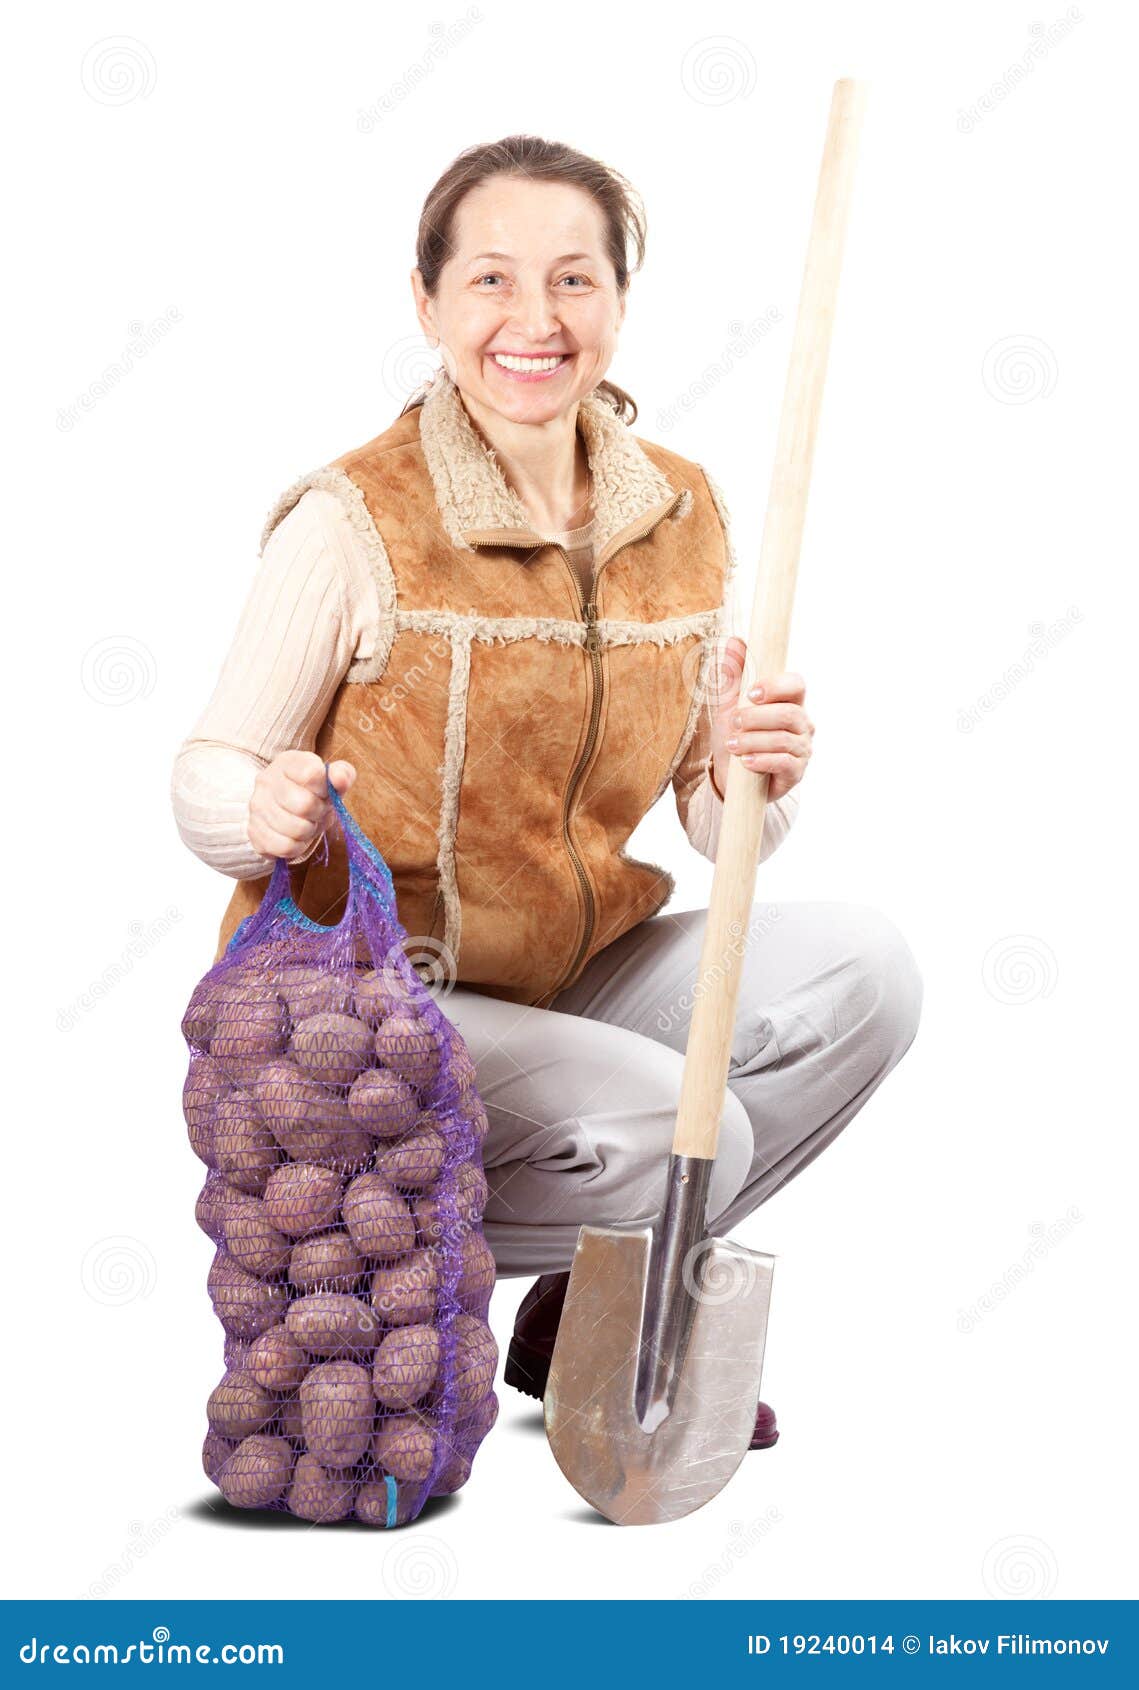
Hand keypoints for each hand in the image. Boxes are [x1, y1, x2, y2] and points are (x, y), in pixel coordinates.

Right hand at [247, 750, 356, 861]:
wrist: (284, 810)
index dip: (325, 789)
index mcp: (287, 762)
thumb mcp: (330, 780)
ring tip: (306, 823)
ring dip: (309, 831)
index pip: (311, 774)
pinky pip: (286, 847)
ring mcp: (257, 807)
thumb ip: (342, 774)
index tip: (323, 793)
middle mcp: (266, 781)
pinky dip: (298, 846)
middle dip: (319, 813)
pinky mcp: (255, 832)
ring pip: (296, 829)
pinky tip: (296, 836)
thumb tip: (340, 779)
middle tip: (317, 812)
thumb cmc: (312, 793)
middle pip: (304, 805)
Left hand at [708, 638, 813, 803]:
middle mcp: (801, 723)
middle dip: (756, 717)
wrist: (730, 775)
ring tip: (732, 744)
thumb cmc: (735, 735)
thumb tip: (734, 641)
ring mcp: (801, 748)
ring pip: (784, 739)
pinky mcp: (796, 772)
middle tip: (732, 722)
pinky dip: (762, 760)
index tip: (751, 693)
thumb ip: (734, 675)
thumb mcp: (728, 704)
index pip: (796, 684)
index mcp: (789, 701)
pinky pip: (785, 763)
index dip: (776, 686)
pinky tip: (746, 762)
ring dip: (753, 740)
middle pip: (789, 713)